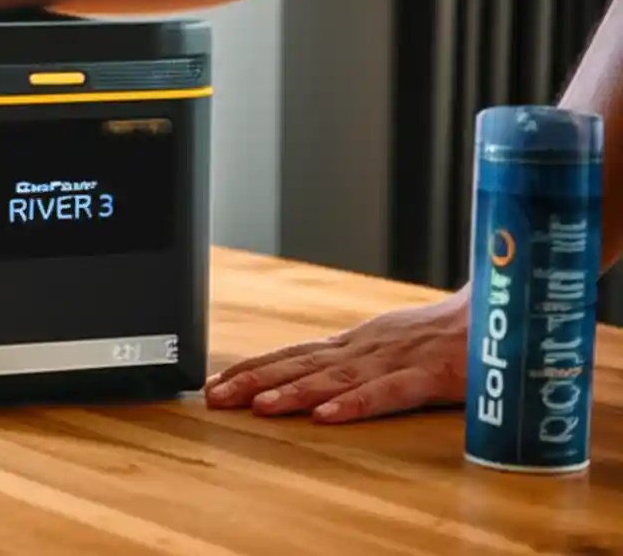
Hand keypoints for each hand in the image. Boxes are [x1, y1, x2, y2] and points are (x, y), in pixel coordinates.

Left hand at [204, 290, 469, 423]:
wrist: (510, 308)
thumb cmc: (451, 331)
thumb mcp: (393, 343)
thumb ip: (357, 359)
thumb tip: (314, 374)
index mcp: (356, 341)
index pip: (294, 355)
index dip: (253, 368)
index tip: (216, 382)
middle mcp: (366, 346)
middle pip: (301, 365)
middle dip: (254, 380)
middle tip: (214, 397)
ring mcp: (397, 358)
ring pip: (335, 378)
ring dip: (293, 393)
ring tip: (258, 406)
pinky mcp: (432, 374)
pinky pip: (388, 392)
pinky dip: (356, 403)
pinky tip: (327, 416)